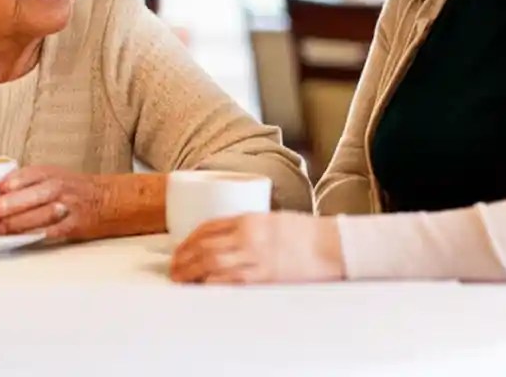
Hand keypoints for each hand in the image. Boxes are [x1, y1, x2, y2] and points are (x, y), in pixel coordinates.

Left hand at [0, 166, 109, 241]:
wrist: (105, 200)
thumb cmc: (72, 189)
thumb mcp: (51, 175)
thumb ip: (25, 181)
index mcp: (52, 173)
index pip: (33, 173)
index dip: (15, 180)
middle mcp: (61, 188)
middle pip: (38, 193)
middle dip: (16, 202)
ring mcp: (68, 208)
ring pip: (44, 214)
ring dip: (22, 222)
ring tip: (4, 228)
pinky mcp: (73, 226)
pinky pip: (54, 231)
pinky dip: (38, 234)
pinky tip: (24, 237)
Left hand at [169, 212, 345, 283]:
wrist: (332, 246)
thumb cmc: (307, 234)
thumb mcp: (273, 221)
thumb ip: (250, 228)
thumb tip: (227, 241)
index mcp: (250, 219)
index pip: (209, 226)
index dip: (189, 239)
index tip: (180, 249)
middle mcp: (248, 235)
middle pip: (204, 245)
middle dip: (184, 257)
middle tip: (173, 267)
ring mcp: (255, 256)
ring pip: (211, 263)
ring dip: (191, 271)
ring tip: (180, 279)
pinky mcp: (264, 275)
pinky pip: (230, 279)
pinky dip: (211, 283)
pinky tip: (202, 287)